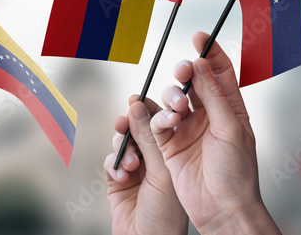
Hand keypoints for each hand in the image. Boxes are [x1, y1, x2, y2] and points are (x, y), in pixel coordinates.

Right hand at [104, 95, 187, 234]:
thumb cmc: (175, 210)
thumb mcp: (169, 165)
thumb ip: (153, 132)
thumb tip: (138, 103)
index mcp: (188, 143)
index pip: (175, 108)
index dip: (164, 95)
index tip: (148, 89)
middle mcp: (166, 150)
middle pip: (145, 118)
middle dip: (136, 116)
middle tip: (132, 109)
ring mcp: (143, 164)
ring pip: (126, 137)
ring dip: (124, 144)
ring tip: (132, 161)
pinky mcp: (122, 179)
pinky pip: (112, 160)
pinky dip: (115, 165)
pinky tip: (125, 178)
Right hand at [150, 32, 278, 234]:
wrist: (222, 208)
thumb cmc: (237, 171)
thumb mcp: (230, 128)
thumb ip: (214, 94)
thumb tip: (203, 63)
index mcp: (231, 108)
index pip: (220, 71)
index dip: (210, 52)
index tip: (199, 37)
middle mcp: (209, 115)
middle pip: (193, 81)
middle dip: (185, 72)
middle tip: (182, 70)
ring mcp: (188, 129)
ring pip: (173, 99)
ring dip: (173, 97)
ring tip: (178, 108)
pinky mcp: (170, 145)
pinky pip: (158, 122)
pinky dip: (158, 117)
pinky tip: (165, 122)